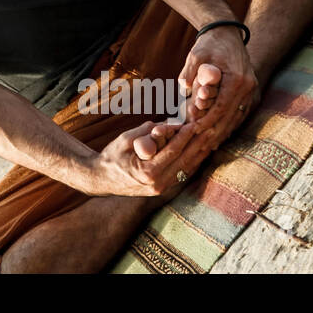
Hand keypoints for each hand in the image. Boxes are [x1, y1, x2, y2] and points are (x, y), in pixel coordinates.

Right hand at [87, 119, 213, 196]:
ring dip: (199, 152)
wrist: (101, 179)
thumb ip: (146, 131)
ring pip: (187, 168)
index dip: (185, 136)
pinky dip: (192, 160)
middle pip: (185, 161)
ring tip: (211, 137)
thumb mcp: (124, 140)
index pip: (173, 151)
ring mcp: (162, 188)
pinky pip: (182, 173)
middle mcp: (158, 184)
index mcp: (147, 173)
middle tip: (211, 128)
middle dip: (198, 143)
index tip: (195, 123)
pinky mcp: (163, 188)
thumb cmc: (111, 157)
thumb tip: (167, 123)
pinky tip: (200, 150)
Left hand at [178, 26, 258, 144]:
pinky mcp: (249, 93)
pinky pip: (239, 114)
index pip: (221, 107)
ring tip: (206, 147)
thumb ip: (190, 71)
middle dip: (213, 132)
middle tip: (198, 145)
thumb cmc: (209, 44)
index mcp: (237, 79)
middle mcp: (248, 87)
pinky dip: (228, 126)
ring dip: (221, 133)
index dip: (207, 121)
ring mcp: (251, 91)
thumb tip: (183, 87)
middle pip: (230, 117)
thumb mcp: (197, 54)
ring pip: (236, 119)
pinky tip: (218, 137)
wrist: (227, 34)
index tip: (193, 131)